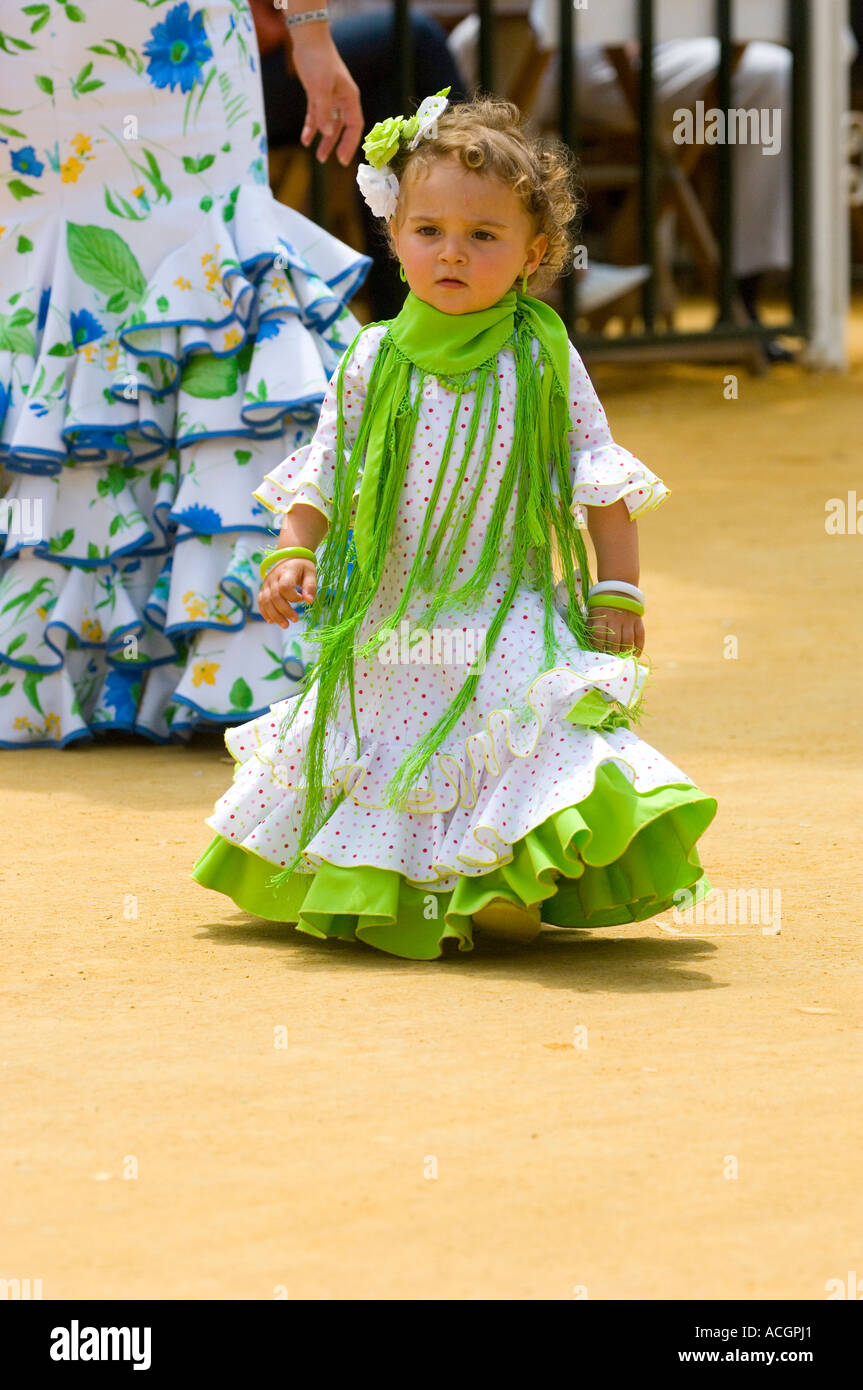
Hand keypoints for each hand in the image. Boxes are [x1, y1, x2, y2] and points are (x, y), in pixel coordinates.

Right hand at [259, 559, 316, 628]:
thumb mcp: (310, 573)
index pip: (284, 586)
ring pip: (266, 601)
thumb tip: (309, 601)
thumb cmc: (302, 567)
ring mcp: (267, 583)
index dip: (292, 596)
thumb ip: (310, 587)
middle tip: (295, 620)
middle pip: (275, 596)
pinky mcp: (264, 589)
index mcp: (286, 571)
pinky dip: (265, 612)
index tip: (301, 599)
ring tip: (285, 625)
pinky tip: (271, 621)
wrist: (289, 558)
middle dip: (284, 610)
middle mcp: (273, 577)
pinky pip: (261, 601)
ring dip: (275, 615)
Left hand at [288, 26, 362, 164]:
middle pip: (342, 128)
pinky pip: (316, 115)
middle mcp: (342, 99)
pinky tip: (305, 139)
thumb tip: (327, 133)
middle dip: (335, 145)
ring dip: (323, 139)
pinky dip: (312, 127)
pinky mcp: (317, 93)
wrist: (308, 39)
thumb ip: (324, 111)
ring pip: (328, 124)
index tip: (343, 160)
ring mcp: (330, 97)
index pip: (354, 126)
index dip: (350, 143)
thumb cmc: (318, 60)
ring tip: (318, 156)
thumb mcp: (320, 87)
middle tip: (329, 161)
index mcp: (349, 98)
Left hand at [587, 605, 643, 656]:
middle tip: (610, 657)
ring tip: (620, 658)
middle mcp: (615, 618)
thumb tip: (590, 645)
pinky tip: (635, 655)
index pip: (599, 635)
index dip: (598, 646)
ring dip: (624, 651)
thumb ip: (591, 627)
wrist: (618, 590)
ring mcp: (628, 620)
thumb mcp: (593, 613)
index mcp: (601, 616)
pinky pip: (640, 636)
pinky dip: (638, 648)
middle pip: (614, 640)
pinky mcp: (638, 620)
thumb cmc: (601, 606)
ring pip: (627, 640)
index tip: (598, 653)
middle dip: (611, 652)